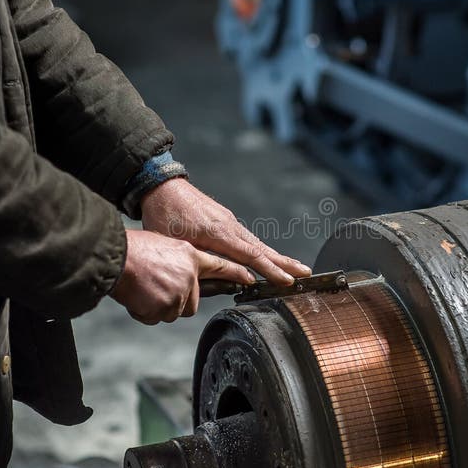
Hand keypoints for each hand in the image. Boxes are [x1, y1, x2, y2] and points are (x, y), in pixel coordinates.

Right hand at [110, 229, 255, 324]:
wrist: (117, 259)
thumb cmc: (134, 250)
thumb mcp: (165, 244)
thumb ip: (182, 262)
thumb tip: (186, 277)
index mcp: (190, 256)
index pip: (220, 266)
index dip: (236, 274)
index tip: (250, 279)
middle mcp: (190, 276)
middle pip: (194, 301)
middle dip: (178, 299)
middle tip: (157, 287)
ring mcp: (179, 294)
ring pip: (174, 311)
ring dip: (160, 305)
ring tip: (145, 287)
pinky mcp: (166, 308)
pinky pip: (157, 318)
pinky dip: (146, 311)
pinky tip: (138, 296)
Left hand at [140, 178, 311, 285]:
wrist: (161, 186)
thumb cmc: (163, 217)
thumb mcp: (177, 245)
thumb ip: (201, 262)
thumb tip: (223, 280)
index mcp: (218, 234)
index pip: (250, 256)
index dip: (269, 270)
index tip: (286, 281)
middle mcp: (229, 226)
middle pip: (262, 249)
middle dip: (284, 263)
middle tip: (305, 274)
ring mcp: (229, 221)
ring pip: (256, 243)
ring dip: (276, 257)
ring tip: (294, 268)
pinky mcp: (225, 219)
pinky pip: (247, 238)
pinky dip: (261, 250)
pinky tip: (267, 257)